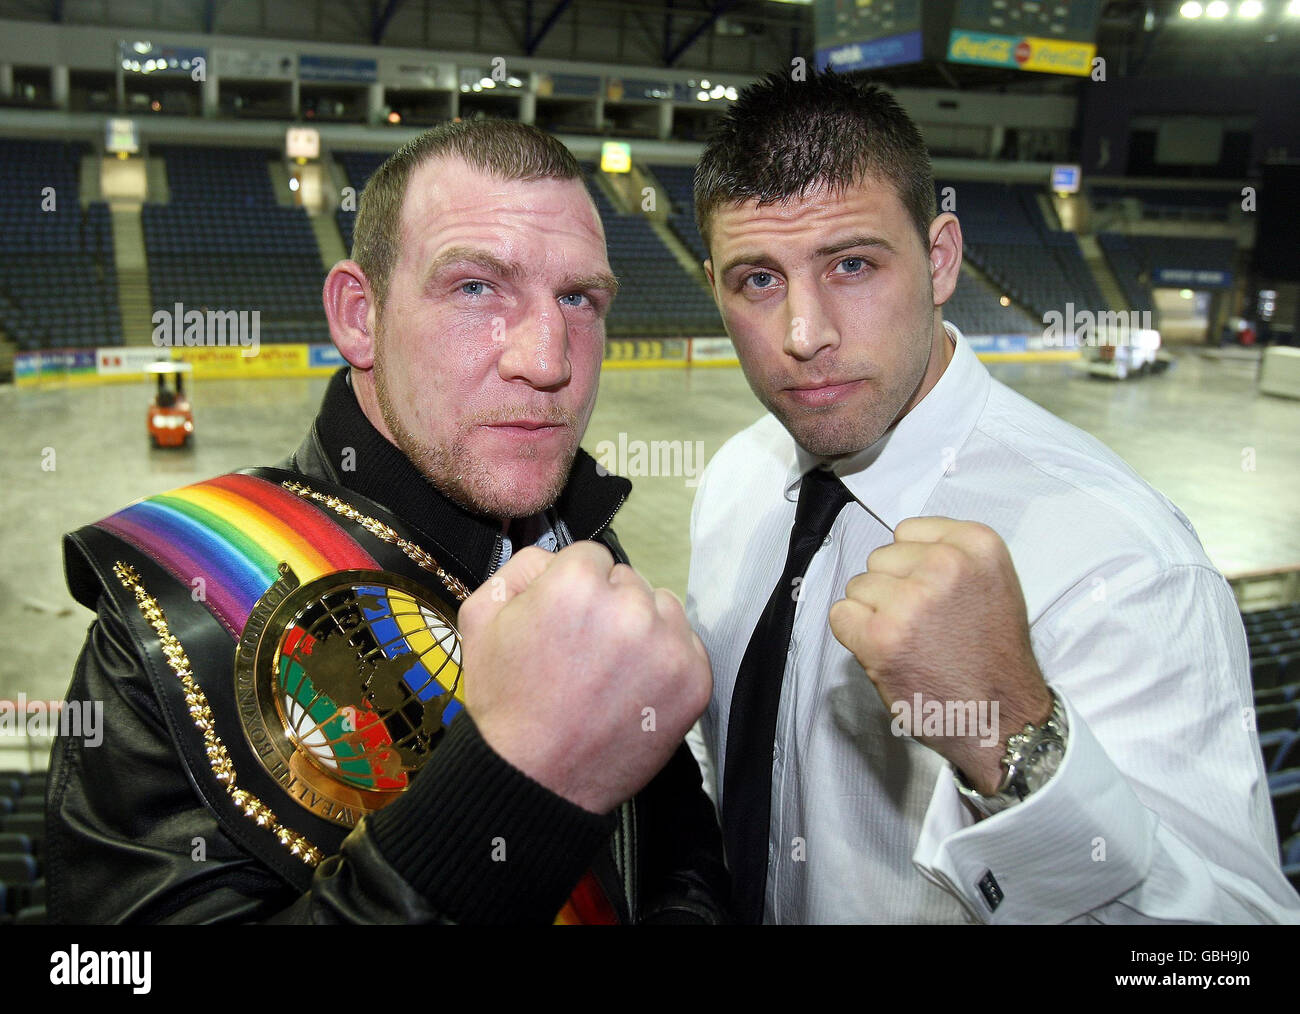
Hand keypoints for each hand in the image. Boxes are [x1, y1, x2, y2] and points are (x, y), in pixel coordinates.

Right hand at [457, 543, 712, 813]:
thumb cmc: (507, 702)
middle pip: (629, 581)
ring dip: (642, 629)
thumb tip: (555, 556)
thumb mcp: (480, 620)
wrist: (535, 781)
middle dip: (609, 607)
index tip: (564, 624)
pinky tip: (634, 688)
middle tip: (585, 654)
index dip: (573, 588)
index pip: (592, 557)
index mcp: (576, 584)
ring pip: (662, 609)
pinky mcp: (695, 680)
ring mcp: (668, 645)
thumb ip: (519, 569)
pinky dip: (666, 662)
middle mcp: (630, 608)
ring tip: (610, 672)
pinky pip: (687, 646)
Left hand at [828, 517, 1051, 794]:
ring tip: (911, 643)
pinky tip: (887, 653)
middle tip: (925, 627)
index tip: (934, 595)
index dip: (913, 567)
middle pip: (880, 558)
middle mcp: (945, 565)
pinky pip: (840, 615)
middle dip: (892, 590)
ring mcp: (911, 600)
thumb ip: (952, 556)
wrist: (1002, 718)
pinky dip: (854, 635)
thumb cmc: (994, 657)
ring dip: (874, 614)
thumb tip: (899, 550)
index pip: (908, 532)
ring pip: (858, 586)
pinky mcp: (882, 635)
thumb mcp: (992, 584)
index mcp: (977, 545)